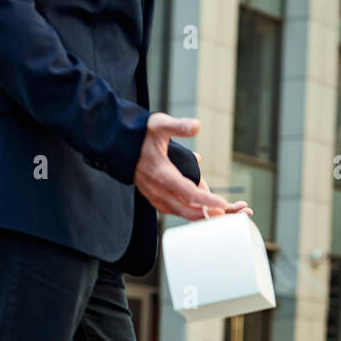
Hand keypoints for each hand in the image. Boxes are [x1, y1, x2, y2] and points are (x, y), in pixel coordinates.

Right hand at [134, 114, 250, 219]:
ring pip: (179, 212)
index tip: (223, 204)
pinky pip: (171, 209)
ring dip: (197, 215)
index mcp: (162, 174)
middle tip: (225, 214)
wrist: (116, 142)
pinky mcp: (152, 196)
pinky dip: (186, 212)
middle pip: (186, 209)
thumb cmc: (139, 133)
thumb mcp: (159, 124)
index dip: (207, 201)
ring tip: (216, 215)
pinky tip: (197, 211)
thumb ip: (179, 126)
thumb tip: (197, 125)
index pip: (189, 193)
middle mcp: (157, 189)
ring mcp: (153, 195)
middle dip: (206, 214)